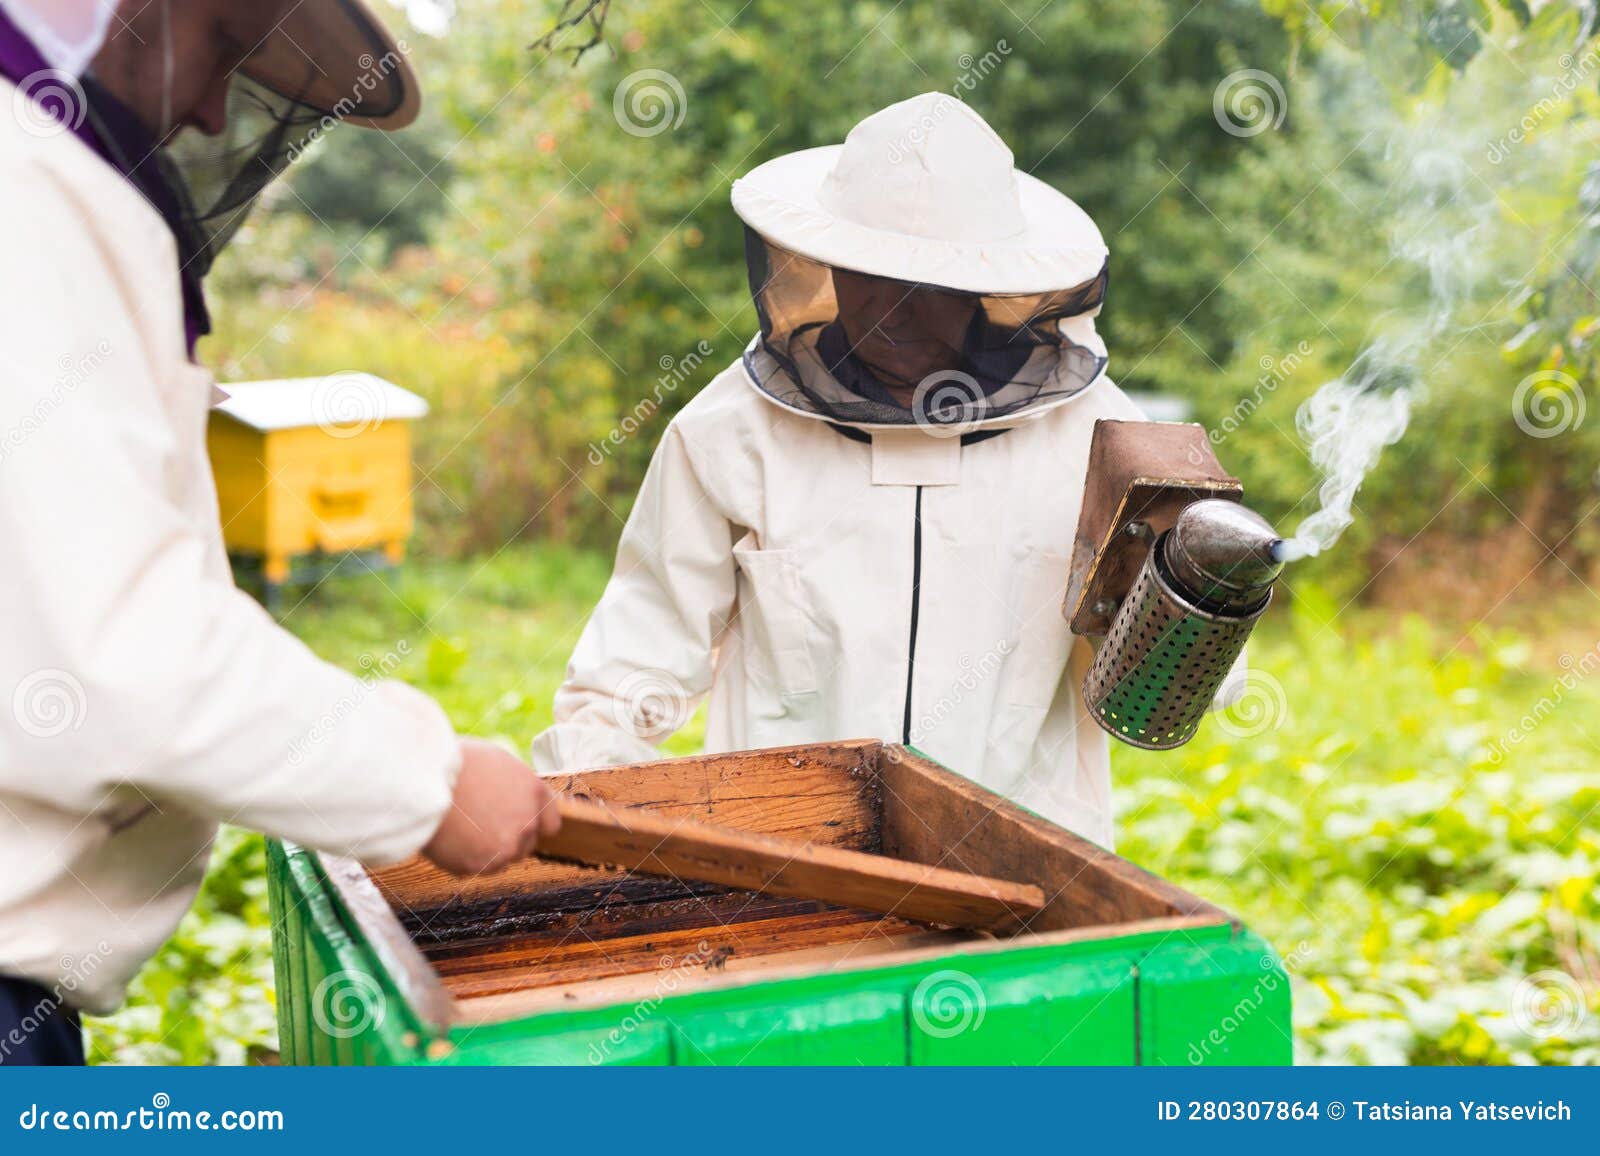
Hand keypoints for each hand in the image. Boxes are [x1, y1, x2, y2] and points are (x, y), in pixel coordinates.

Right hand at [422, 739, 560, 874]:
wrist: (421, 780)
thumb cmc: (454, 764)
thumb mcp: (497, 763)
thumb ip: (515, 787)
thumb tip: (515, 798)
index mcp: (534, 793)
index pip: (551, 823)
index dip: (534, 825)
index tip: (519, 824)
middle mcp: (527, 822)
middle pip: (527, 844)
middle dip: (509, 838)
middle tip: (480, 824)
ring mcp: (505, 847)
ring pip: (503, 859)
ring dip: (487, 851)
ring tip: (462, 829)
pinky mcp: (480, 865)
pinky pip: (476, 867)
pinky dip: (464, 858)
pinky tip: (450, 838)